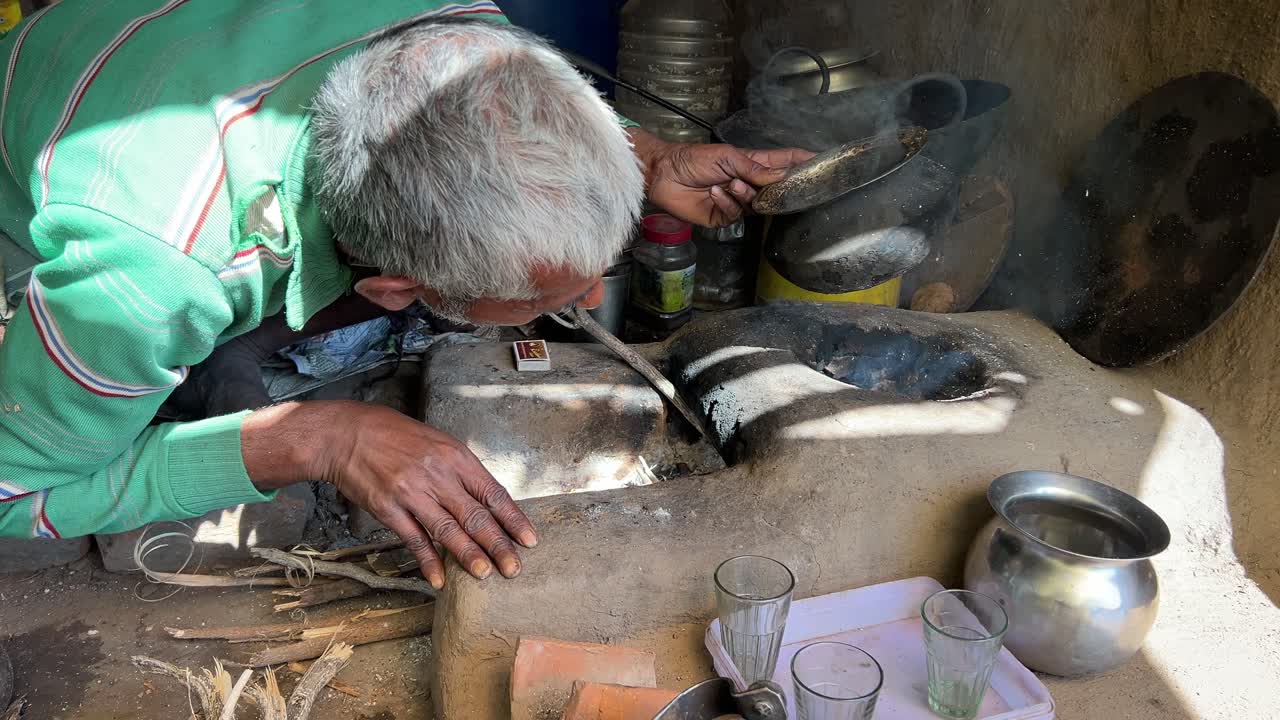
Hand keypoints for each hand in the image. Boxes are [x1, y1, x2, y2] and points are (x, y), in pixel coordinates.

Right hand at [243, 401, 535, 589]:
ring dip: (468, 555)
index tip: (530, 540)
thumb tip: (488, 501)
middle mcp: (438, 475)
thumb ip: (462, 471)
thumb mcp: (438, 442)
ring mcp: (412, 493)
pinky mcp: (388, 509)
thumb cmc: (397, 436)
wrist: (347, 434)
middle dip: (498, 545)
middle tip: (514, 568)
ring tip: (486, 575)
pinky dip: (427, 561)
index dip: (513, 519)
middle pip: (475, 515)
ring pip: (447, 530)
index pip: (493, 493)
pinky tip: (439, 579)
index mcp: (456, 457)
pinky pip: (413, 539)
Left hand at [629, 127, 813, 226]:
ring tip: (730, 184)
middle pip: (777, 189)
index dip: (804, 162)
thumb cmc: (693, 159)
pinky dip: (728, 203)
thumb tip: (783, 177)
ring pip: (758, 205)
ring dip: (745, 195)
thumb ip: (756, 168)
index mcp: (754, 164)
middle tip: (778, 187)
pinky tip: (716, 193)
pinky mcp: (724, 216)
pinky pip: (737, 214)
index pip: (785, 163)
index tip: (824, 163)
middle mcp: (750, 183)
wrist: (665, 174)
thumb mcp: (728, 157)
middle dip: (779, 189)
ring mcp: (739, 201)